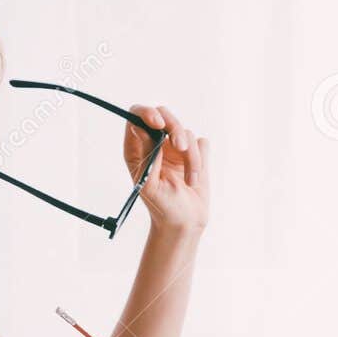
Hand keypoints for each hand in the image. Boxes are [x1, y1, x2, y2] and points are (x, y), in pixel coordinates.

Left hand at [123, 105, 208, 233]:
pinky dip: (202, 159)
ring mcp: (176, 148)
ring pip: (186, 132)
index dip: (146, 114)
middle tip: (181, 147)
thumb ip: (145, 156)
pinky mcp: (195, 154)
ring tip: (190, 180)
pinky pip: (201, 143)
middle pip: (164, 115)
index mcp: (137, 149)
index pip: (136, 117)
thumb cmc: (162, 207)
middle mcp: (156, 144)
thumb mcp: (149, 185)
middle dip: (175, 128)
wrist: (185, 222)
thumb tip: (138, 127)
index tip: (158, 123)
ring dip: (191, 158)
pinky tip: (195, 177)